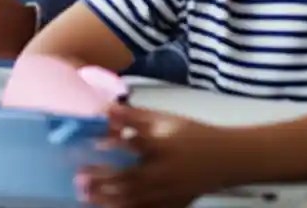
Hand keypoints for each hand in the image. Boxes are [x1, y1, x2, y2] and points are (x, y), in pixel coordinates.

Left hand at [77, 104, 237, 207]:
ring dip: (108, 199)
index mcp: (163, 146)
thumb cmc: (192, 135)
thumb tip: (104, 108)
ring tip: (85, 195)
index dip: (115, 144)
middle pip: (131, 179)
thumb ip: (132, 115)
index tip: (94, 144)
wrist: (227, 159)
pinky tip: (109, 207)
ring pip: (135, 200)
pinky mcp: (173, 205)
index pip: (137, 144)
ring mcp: (169, 192)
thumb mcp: (164, 119)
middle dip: (103, 180)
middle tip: (79, 178)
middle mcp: (165, 172)